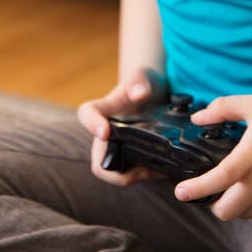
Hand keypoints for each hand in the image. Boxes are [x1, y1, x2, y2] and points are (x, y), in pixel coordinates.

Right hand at [77, 67, 168, 185]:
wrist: (154, 92)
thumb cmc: (144, 83)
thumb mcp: (145, 76)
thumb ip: (140, 80)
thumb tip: (139, 93)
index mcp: (106, 108)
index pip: (87, 114)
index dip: (92, 124)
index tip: (104, 132)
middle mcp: (106, 132)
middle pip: (99, 161)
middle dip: (118, 171)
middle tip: (143, 167)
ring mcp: (115, 146)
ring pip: (113, 173)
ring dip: (134, 176)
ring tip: (158, 169)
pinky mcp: (128, 156)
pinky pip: (129, 174)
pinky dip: (145, 176)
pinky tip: (164, 170)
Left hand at [174, 93, 251, 219]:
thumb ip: (223, 109)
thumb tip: (198, 117)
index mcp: (251, 155)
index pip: (216, 181)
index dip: (195, 189)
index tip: (180, 192)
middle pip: (227, 211)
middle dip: (214, 205)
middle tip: (214, 191)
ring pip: (247, 214)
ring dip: (238, 204)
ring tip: (241, 184)